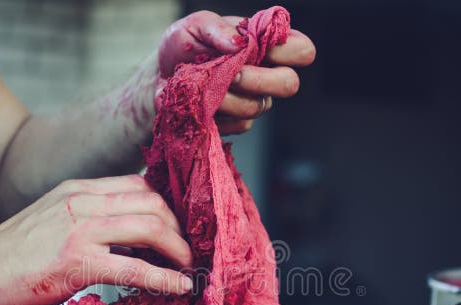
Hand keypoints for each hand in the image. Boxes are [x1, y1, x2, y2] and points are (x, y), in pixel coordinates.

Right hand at [0, 175, 192, 304]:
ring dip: (179, 250)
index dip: (168, 207)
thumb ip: (86, 221)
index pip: (138, 185)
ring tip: (189, 268)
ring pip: (151, 228)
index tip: (181, 229)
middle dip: (180, 228)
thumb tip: (125, 241)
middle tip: (189, 252)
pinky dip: (165, 278)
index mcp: (77, 190)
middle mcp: (82, 201)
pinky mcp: (76, 262)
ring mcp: (80, 230)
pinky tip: (181, 288)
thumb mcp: (51, 222)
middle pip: (153, 202)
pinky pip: (135, 268)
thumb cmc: (8, 256)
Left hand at [157, 11, 315, 134]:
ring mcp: (254, 100)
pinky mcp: (238, 122)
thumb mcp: (194, 26)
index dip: (290, 50)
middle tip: (233, 74)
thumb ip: (217, 27)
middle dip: (260, 79)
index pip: (301, 49)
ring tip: (206, 84)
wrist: (158, 79)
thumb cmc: (181, 47)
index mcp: (264, 44)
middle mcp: (266, 73)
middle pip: (289, 84)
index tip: (262, 49)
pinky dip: (217, 111)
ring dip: (228, 95)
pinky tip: (202, 101)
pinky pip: (239, 122)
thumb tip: (240, 44)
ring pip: (257, 106)